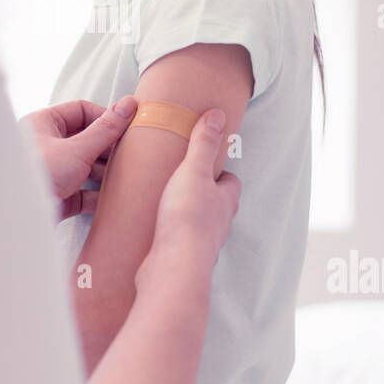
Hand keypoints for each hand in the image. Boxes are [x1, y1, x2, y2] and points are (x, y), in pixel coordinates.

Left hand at [19, 97, 138, 220]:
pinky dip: (97, 195)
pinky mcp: (57, 196)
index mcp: (44, 124)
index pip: (81, 111)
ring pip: (85, 167)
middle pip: (86, 140)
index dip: (105, 118)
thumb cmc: (38, 176)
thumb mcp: (78, 149)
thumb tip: (128, 105)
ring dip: (105, 173)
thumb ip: (105, 129)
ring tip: (124, 176)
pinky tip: (110, 198)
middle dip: (108, 149)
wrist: (20, 218)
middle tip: (129, 153)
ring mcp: (52, 172)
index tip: (126, 127)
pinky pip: (82, 192)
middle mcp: (46, 146)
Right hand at [138, 109, 240, 292]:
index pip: (230, 181)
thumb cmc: (188, 219)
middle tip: (181, 179)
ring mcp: (201, 242)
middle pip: (215, 202)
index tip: (203, 160)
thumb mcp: (194, 171)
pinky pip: (178, 239)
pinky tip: (153, 226)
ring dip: (185, 213)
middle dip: (201, 192)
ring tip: (164, 201)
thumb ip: (203, 144)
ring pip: (197, 222)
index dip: (219, 170)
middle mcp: (219, 223)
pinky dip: (170, 231)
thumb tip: (217, 116)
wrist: (174, 268)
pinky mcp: (181, 255)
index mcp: (226, 200)